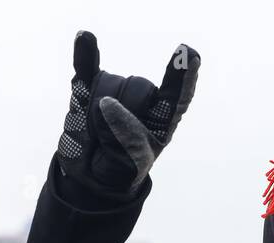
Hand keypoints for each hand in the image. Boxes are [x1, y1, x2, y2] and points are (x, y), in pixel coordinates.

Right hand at [57, 30, 199, 194]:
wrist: (91, 174)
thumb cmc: (120, 169)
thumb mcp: (129, 164)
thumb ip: (123, 136)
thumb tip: (106, 103)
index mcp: (162, 119)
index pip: (176, 95)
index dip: (182, 77)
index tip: (189, 54)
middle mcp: (142, 99)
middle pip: (137, 88)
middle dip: (121, 115)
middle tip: (110, 144)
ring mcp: (115, 91)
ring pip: (108, 84)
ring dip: (96, 113)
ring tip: (96, 136)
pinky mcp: (89, 89)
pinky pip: (86, 67)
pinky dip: (84, 55)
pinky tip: (85, 38)